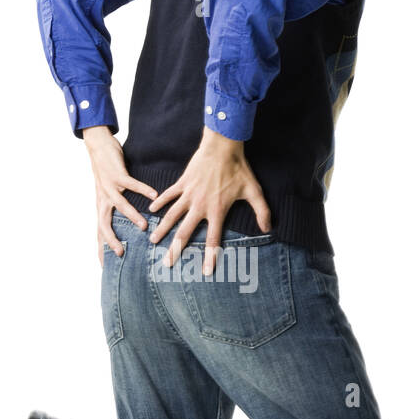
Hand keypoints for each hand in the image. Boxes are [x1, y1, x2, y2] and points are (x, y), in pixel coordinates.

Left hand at [84, 126, 157, 265]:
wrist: (97, 146)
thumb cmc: (106, 172)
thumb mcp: (109, 194)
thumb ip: (116, 209)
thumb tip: (129, 224)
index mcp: (101, 206)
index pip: (98, 232)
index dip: (100, 249)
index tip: (104, 267)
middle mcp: (103, 199)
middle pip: (103, 224)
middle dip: (110, 239)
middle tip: (121, 253)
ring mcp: (109, 187)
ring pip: (119, 205)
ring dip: (131, 216)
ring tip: (144, 226)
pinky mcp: (117, 174)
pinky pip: (131, 184)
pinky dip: (143, 190)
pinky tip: (155, 196)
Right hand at [148, 127, 271, 272]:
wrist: (223, 146)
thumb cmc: (239, 169)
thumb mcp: (254, 191)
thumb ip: (262, 211)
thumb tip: (268, 228)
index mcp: (217, 211)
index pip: (213, 240)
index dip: (209, 257)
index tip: (204, 272)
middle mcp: (200, 206)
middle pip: (185, 232)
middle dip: (175, 249)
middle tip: (167, 263)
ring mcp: (189, 194)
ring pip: (171, 215)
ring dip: (162, 229)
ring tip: (152, 240)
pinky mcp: (183, 182)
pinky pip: (168, 194)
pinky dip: (159, 202)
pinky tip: (151, 210)